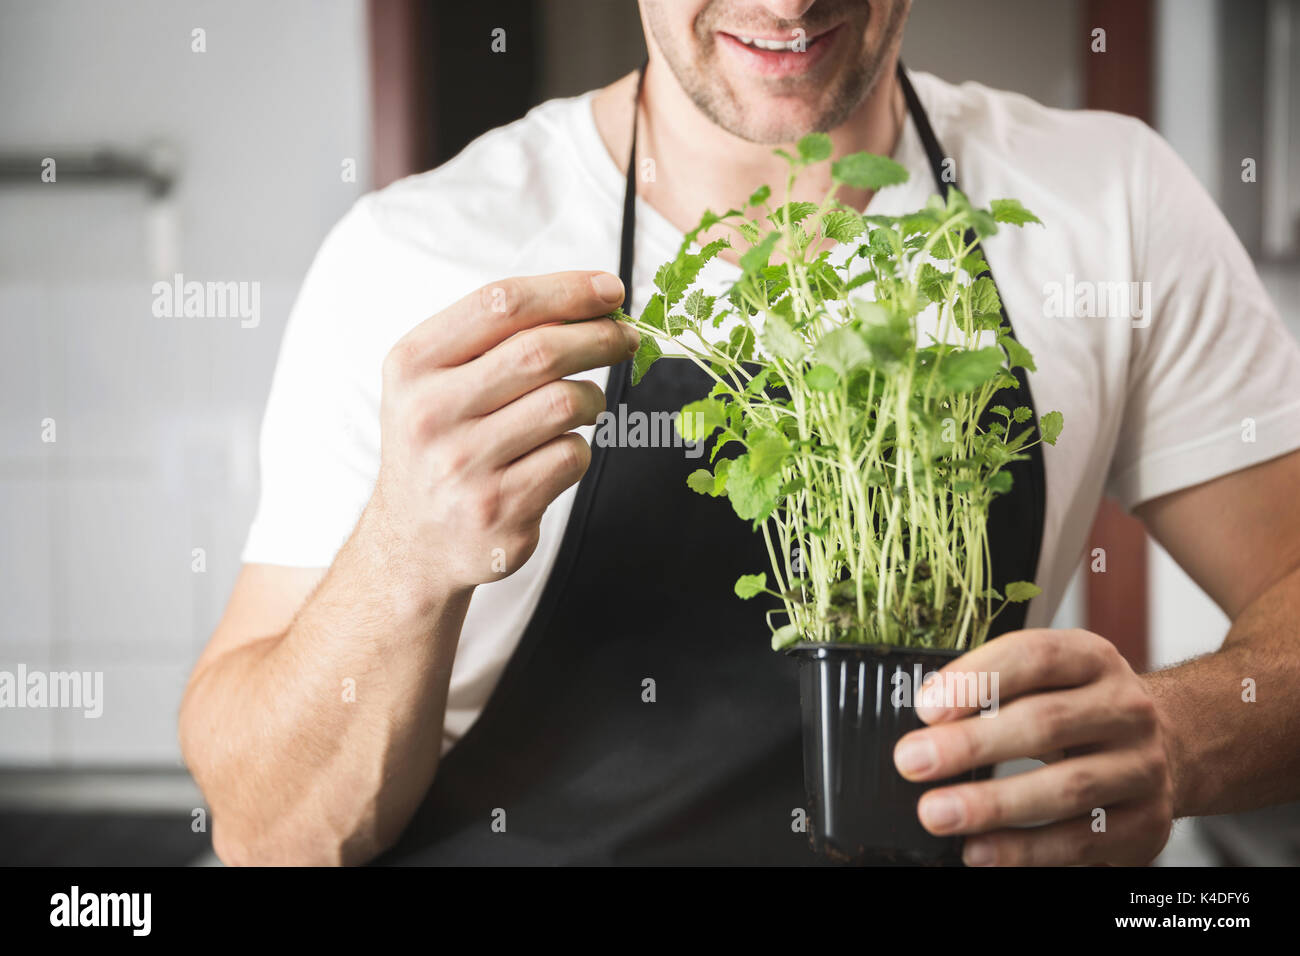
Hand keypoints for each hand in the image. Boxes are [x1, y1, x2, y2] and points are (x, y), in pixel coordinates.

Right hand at [366, 270, 636, 592]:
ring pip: (564, 403)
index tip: (611, 289)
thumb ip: (496, 339)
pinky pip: (571, 456)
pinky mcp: (500, 511)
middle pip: (541, 351)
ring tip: (584, 405)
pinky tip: (557, 453)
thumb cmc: (441, 446)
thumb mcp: (436, 382)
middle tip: (626, 338)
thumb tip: (592, 303)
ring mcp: (465, 467)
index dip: (567, 290)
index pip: (500, 304)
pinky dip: (578, 448)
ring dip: (592, 398)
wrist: (414, 544)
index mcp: (413, 366)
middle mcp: (431, 414)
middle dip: (599, 337)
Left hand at [893, 629, 1174, 865]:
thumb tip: (924, 725)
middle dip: (971, 745)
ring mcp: (1141, 767)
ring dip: (992, 805)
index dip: (977, 679)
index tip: (925, 707)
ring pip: (1065, 788)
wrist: (1168, 746)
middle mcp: (1125, 708)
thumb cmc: (1079, 709)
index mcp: (1093, 659)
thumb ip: (994, 690)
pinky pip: (1079, 840)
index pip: (1035, 657)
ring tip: (936, 813)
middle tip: (912, 761)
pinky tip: (979, 849)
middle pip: (1046, 723)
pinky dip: (1024, 850)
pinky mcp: (1145, 823)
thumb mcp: (1049, 680)